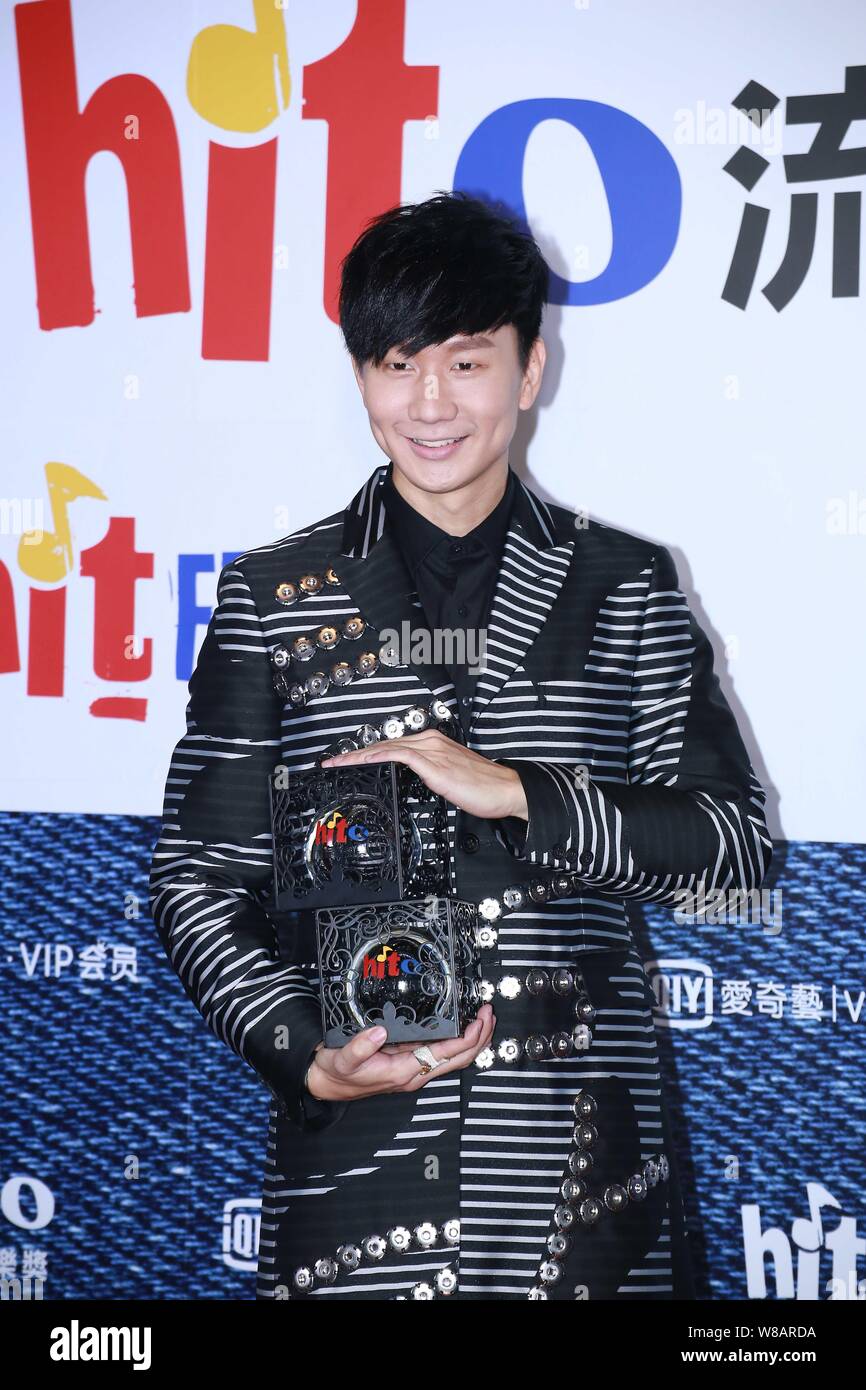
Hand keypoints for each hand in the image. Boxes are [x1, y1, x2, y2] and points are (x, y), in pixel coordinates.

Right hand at [306, 1004, 496, 1101]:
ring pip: (455, 1058)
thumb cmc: (336, 1073)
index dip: (467, 1039)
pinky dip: (459, 1040)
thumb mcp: (342, 1058)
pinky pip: (443, 1054)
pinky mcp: (410, 1063)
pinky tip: (463, 1028)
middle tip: (489, 1014)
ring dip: (473, 1040)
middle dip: (480, 1037)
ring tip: (484, 1017)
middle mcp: (414, 1073)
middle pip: (459, 1059)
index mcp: (404, 1072)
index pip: (446, 1055)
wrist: (327, 1083)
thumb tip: (379, 1032)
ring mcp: (414, 1069)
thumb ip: (360, 1047)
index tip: (478, 1021)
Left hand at [320, 728, 527, 818]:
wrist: (506, 789)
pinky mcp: (434, 764)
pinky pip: (399, 756)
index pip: (393, 746)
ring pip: (387, 748)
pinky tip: (363, 762)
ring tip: (338, 763)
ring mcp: (432, 751)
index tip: (348, 761)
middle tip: (332, 762)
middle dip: (355, 753)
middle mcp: (430, 742)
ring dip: (359, 756)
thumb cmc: (483, 786)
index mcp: (433, 743)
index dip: (367, 753)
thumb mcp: (449, 778)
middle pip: (384, 744)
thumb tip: (412, 781)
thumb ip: (429, 774)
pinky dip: (377, 757)